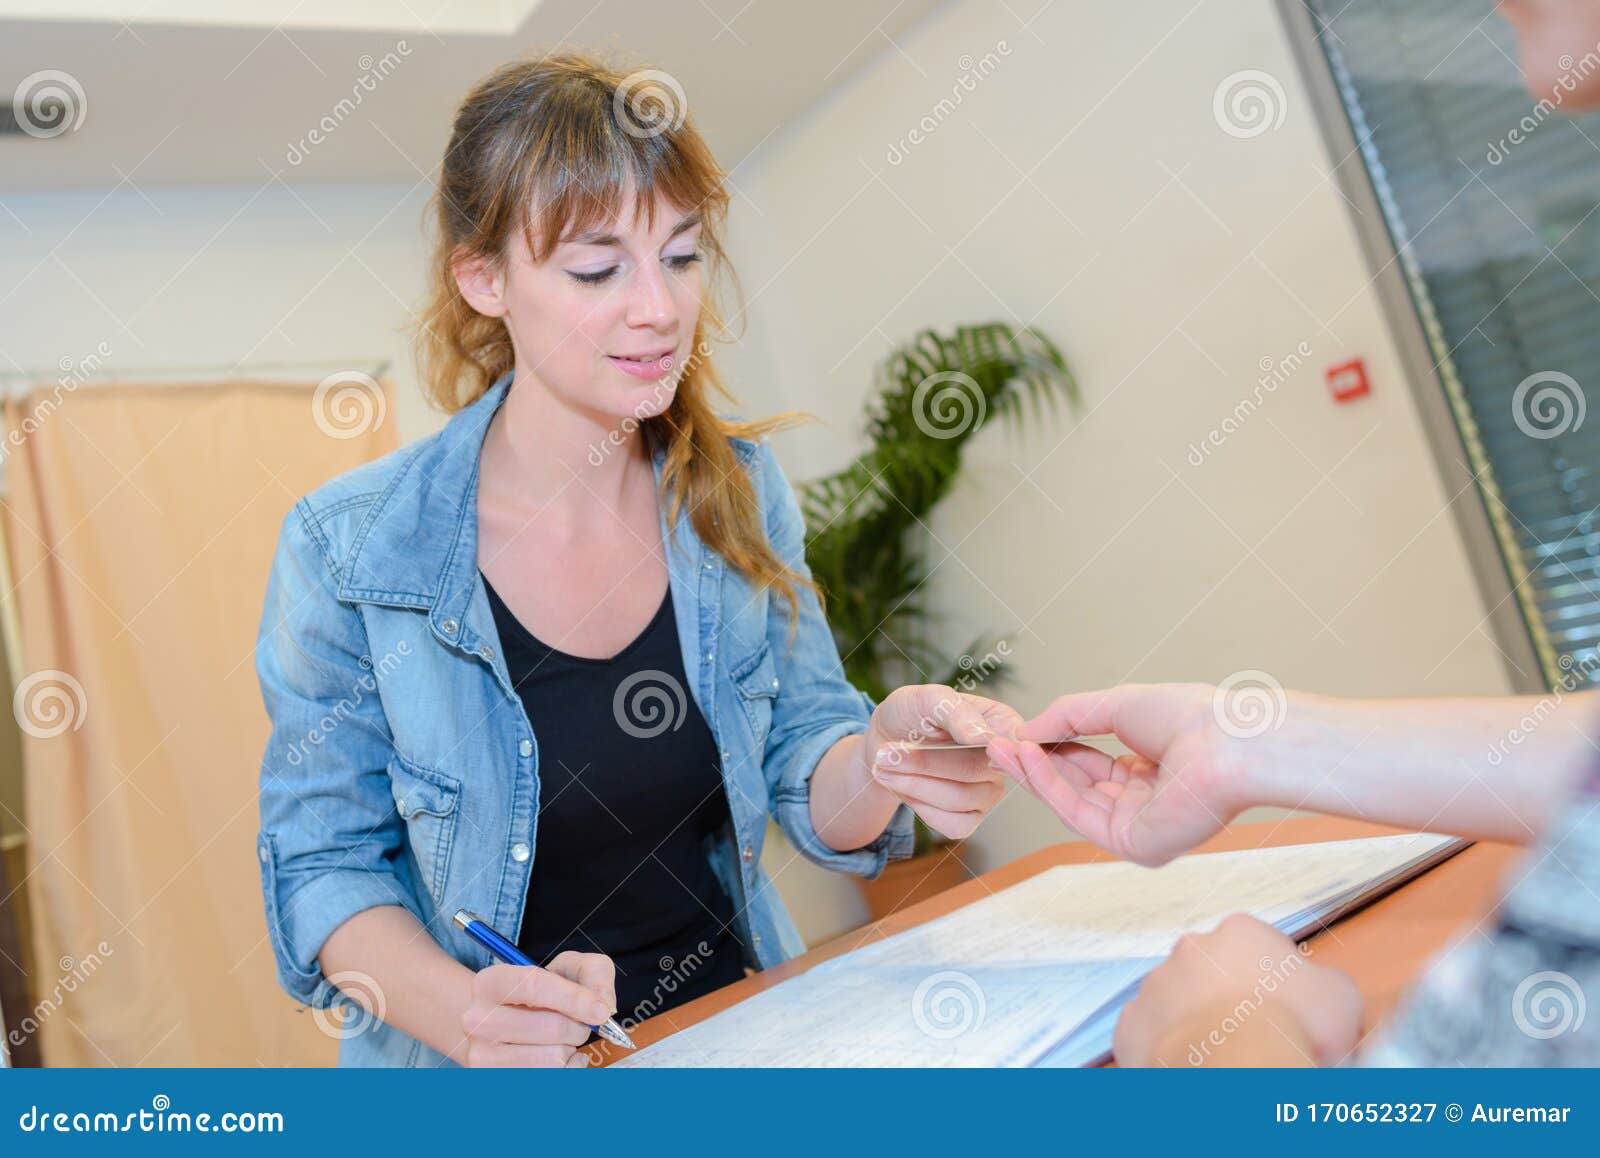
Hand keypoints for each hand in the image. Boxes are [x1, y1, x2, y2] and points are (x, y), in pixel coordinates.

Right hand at [460, 951, 616, 1067]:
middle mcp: (478, 1021)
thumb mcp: (566, 968)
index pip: (534, 986)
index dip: (574, 998)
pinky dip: (568, 1070)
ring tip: (562, 1040)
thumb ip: (593, 973)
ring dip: (572, 1049)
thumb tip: (604, 1006)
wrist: (505, 1026)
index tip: (601, 1011)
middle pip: (551, 1028)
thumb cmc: (541, 995)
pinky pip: (553, 1082)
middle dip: (579, 1026)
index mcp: (490, 983)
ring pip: (553, 1059)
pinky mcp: (496, 1083)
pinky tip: (561, 1058)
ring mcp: (482, 1058)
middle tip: (578, 1023)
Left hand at [865, 685, 1022, 839]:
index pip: (1015, 740)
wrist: (885, 744)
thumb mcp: (924, 699)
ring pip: (960, 800)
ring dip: (914, 785)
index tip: (971, 742)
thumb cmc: (910, 714)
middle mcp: (1003, 760)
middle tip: (885, 754)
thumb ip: (954, 711)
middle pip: (974, 771)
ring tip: (885, 767)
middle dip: (923, 764)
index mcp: (1001, 722)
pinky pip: (955, 825)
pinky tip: (906, 787)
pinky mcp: (973, 817)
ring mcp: (990, 791)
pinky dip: (921, 808)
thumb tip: (983, 736)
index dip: (998, 748)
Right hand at [987, 683, 1250, 865]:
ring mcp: (1139, 827)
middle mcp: (1145, 803)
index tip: (1019, 736)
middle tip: (998, 743)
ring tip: (1004, 747)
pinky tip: (1029, 759)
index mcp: (1151, 771)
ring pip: (1072, 802)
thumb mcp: (1116, 705)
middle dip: (1036, 764)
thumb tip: (1025, 731)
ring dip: (1034, 774)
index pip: (1090, 764)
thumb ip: (1069, 716)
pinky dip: (1050, 786)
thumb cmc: (1192, 718)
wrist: (1227, 742)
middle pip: (1076, 786)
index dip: (1053, 749)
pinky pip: (1080, 815)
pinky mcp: (1134, 845)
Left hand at [1114, 913, 1362, 1066]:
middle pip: (1211, 971)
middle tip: (1250, 1034)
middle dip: (1227, 997)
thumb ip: (1325, 981)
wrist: (1240, 1068)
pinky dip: (1165, 1051)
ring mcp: (1155, 986)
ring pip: (1176, 1001)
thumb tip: (1319, 988)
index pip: (1257, 947)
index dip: (1272, 981)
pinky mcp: (1131, 1025)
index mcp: (1240, 932)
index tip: (1283, 1009)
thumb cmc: (1293, 1028)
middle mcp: (1190, 949)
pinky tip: (1190, 1069)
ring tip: (1221, 1056)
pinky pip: (1148, 1036)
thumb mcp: (1340, 996)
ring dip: (1194, 1022)